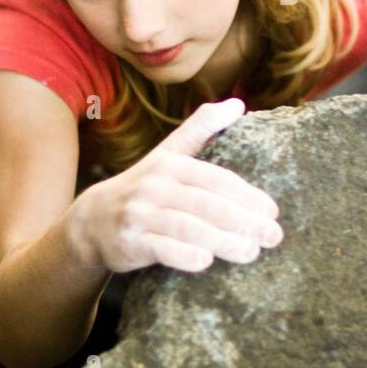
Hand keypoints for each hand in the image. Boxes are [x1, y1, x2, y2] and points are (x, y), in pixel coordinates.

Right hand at [65, 98, 282, 273]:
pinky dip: (183, 255)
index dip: (247, 194)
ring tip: (251, 253)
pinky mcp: (130, 242)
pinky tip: (205, 263)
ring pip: (187, 227)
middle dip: (243, 220)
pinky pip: (160, 249)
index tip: (273, 210)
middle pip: (206, 203)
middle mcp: (155, 186)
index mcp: (171, 164)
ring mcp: (141, 214)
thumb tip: (238, 104)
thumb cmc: (144, 186)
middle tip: (273, 236)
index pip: (216, 178)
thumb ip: (201, 129)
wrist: (94, 219)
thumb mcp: (169, 153)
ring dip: (222, 241)